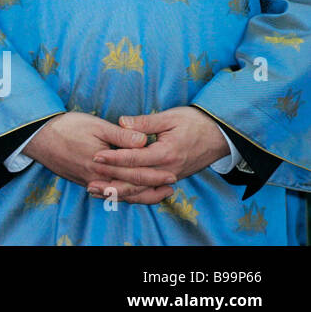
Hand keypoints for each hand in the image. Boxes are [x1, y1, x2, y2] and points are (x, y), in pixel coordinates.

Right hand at [23, 112, 173, 203]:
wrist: (37, 138)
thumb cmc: (66, 127)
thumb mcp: (95, 125)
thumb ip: (121, 135)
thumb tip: (144, 141)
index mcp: (104, 164)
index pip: (136, 173)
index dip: (155, 175)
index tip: (172, 175)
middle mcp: (98, 178)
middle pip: (131, 188)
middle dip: (152, 188)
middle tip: (171, 187)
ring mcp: (89, 182)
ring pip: (119, 194)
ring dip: (139, 195)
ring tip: (155, 193)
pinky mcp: (82, 181)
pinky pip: (107, 194)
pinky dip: (121, 195)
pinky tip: (127, 192)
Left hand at [87, 107, 228, 203]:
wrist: (220, 135)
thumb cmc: (194, 122)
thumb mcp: (170, 117)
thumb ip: (145, 122)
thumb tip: (122, 123)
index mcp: (166, 153)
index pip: (135, 159)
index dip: (114, 158)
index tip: (96, 156)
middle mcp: (168, 170)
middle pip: (136, 180)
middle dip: (112, 182)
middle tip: (90, 182)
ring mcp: (171, 176)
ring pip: (142, 190)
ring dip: (119, 193)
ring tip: (98, 192)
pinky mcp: (172, 178)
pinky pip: (150, 191)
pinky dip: (133, 194)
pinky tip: (116, 194)